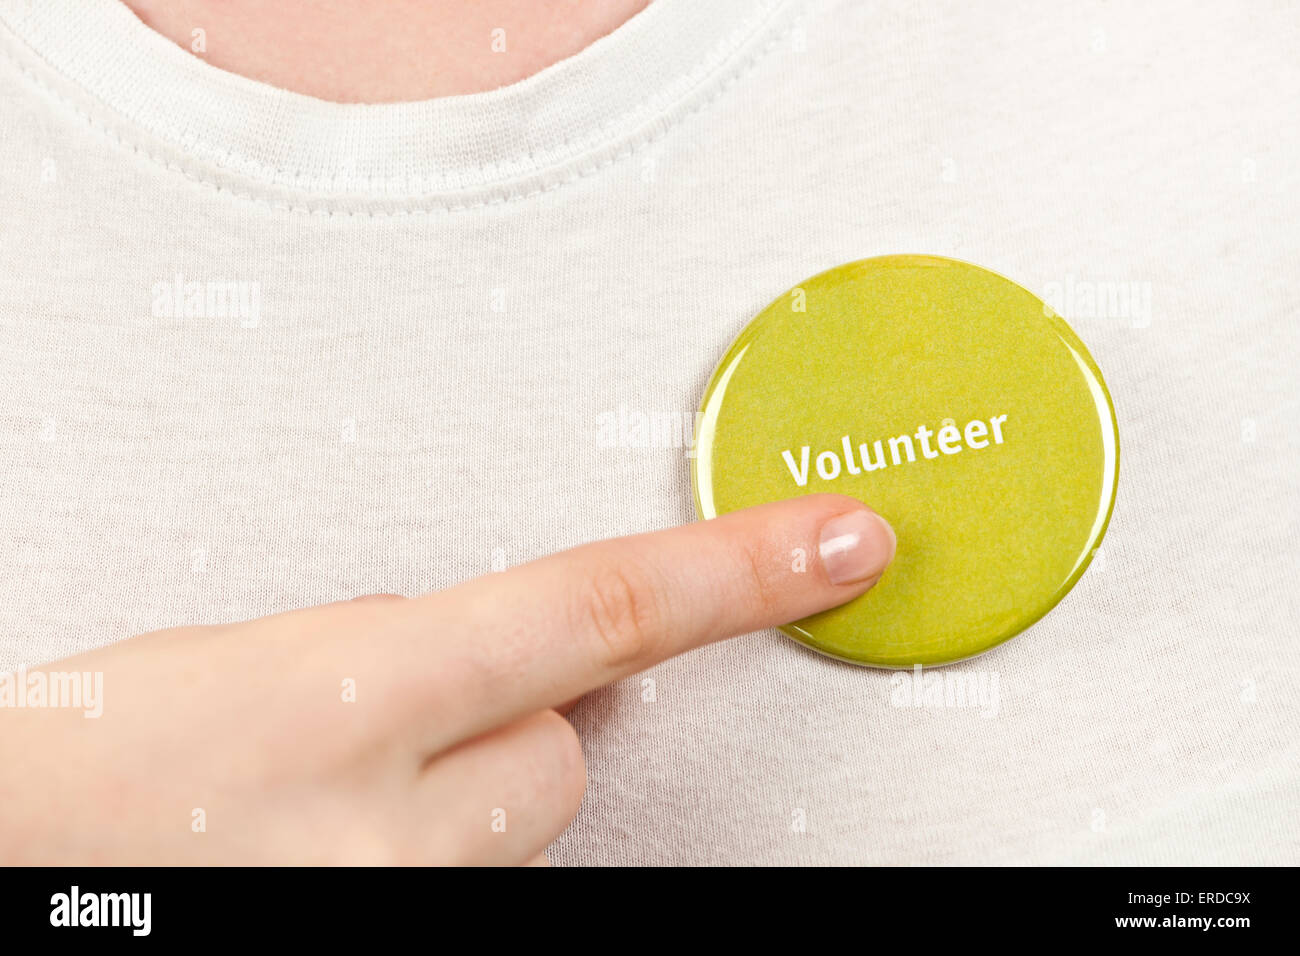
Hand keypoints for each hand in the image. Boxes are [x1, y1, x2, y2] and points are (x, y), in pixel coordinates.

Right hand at [0, 494, 894, 864]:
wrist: (14, 858)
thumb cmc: (83, 765)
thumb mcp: (251, 663)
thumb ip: (402, 648)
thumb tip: (497, 644)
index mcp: (350, 695)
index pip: (602, 608)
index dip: (740, 571)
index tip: (840, 545)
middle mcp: (393, 819)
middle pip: (567, 743)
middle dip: (512, 717)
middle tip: (385, 724)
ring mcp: (401, 897)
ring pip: (526, 818)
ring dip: (466, 796)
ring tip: (335, 795)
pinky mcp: (404, 934)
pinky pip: (483, 876)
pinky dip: (437, 847)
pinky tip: (340, 837)